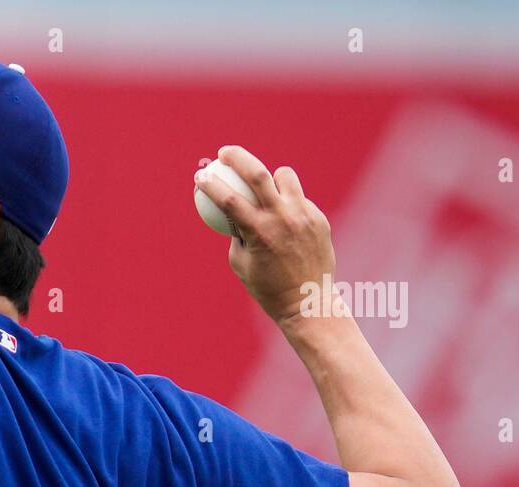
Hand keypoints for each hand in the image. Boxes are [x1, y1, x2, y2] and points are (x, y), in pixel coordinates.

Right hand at [194, 145, 336, 323]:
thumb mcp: (241, 263)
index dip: (210, 184)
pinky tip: (285, 220)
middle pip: (257, 173)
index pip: (228, 199)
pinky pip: (298, 200)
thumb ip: (237, 234)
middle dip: (237, 157)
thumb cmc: (266, 287)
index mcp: (258, 232)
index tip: (200, 176)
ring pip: (285, 177)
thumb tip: (232, 213)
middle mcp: (282, 219)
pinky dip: (287, 204)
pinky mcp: (319, 219)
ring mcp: (303, 216)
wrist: (308, 302)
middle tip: (225, 153)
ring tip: (264, 188)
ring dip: (271, 178)